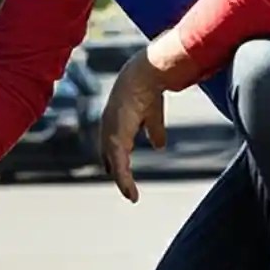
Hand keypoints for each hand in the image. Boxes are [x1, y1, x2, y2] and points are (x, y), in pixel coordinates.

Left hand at [99, 50, 168, 202]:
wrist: (146, 74)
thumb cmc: (148, 90)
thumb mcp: (153, 116)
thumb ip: (155, 131)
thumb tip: (160, 147)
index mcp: (116, 122)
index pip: (113, 147)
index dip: (117, 161)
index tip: (123, 175)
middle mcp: (109, 128)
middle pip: (110, 157)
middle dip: (118, 174)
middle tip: (128, 191)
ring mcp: (110, 132)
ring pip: (114, 163)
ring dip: (123, 180)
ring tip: (131, 195)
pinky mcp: (115, 137)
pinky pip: (118, 163)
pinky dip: (123, 178)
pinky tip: (129, 190)